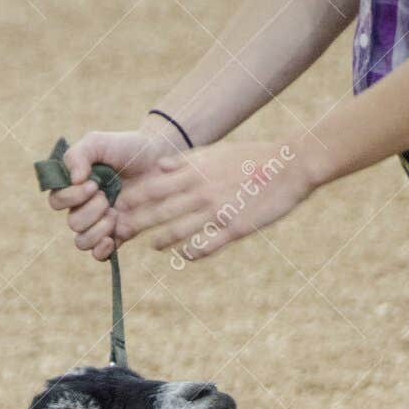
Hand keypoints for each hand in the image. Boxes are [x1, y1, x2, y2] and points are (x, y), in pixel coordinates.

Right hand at [46, 122, 187, 261]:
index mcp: (75, 187)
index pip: (57, 201)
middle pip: (72, 223)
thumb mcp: (98, 142)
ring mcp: (101, 223)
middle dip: (89, 211)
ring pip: (82, 242)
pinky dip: (101, 251)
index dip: (70, 197)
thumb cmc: (126, 148)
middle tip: (106, 195)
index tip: (92, 184)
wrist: (158, 157)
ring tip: (113, 214)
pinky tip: (111, 239)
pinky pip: (99, 255)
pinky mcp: (118, 235)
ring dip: (96, 230)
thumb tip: (73, 180)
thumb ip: (78, 155)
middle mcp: (84, 207)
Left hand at [115, 139, 314, 260]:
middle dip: (138, 222)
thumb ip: (186, 161)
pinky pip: (207, 245)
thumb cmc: (252, 157)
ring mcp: (218, 212)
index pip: (155, 187)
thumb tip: (159, 166)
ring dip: (163, 240)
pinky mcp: (235, 228)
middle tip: (120, 231)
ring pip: (180, 230)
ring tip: (153, 246)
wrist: (290, 166)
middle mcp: (202, 192)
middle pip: (160, 211)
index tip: (118, 206)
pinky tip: (185, 256)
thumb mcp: (217, 152)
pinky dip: (193, 252)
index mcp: (197, 172)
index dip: (134, 198)